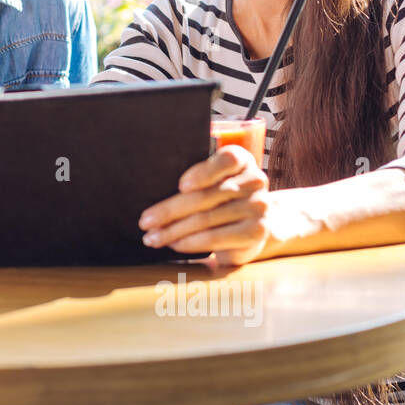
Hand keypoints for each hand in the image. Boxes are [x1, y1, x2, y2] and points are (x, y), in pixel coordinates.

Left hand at [138, 145, 274, 267]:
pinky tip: (175, 244)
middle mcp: (255, 181)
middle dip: (169, 211)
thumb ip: (195, 179)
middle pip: (206, 196)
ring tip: (153, 237)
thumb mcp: (213, 180)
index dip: (203, 173)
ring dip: (174, 231)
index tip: (181, 186)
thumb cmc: (222, 197)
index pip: (227, 160)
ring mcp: (258, 208)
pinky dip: (190, 243)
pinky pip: (215, 238)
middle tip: (145, 222)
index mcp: (242, 160)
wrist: (254, 223)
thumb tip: (153, 190)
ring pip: (206, 220)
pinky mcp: (255, 233)